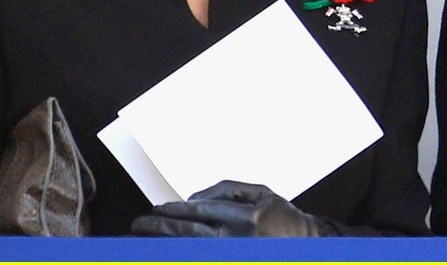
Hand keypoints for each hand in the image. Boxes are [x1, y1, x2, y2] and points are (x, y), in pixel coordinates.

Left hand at [130, 180, 335, 236]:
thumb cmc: (284, 218)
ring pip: (190, 247)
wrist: (305, 246)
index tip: (158, 208)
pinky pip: (200, 256)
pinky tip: (166, 251)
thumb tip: (195, 195)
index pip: (202, 210)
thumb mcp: (263, 192)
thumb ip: (230, 189)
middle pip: (190, 231)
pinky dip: (181, 253)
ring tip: (146, 235)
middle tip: (140, 223)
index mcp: (247, 215)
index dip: (177, 209)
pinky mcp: (232, 260)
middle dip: (161, 226)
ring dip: (165, 241)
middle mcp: (238, 237)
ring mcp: (234, 253)